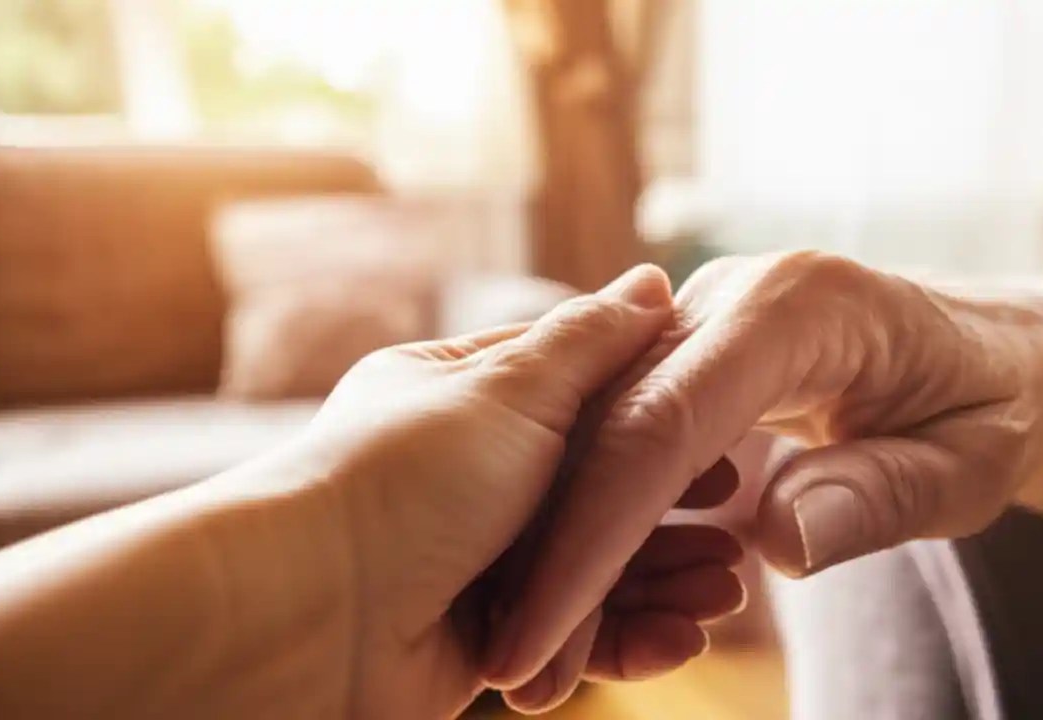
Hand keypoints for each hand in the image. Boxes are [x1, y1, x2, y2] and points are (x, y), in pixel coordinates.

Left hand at [302, 265, 744, 717]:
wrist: (308, 617)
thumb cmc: (402, 481)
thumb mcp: (510, 388)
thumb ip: (590, 342)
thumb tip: (653, 282)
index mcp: (461, 396)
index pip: (581, 395)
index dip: (656, 416)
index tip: (723, 436)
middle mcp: (466, 476)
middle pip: (595, 491)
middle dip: (672, 517)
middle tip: (735, 533)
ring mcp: (470, 559)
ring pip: (590, 569)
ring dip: (661, 582)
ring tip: (723, 596)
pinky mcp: (478, 638)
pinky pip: (569, 634)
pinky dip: (625, 636)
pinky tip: (680, 638)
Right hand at [483, 251, 1042, 688]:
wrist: (994, 350)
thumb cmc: (995, 403)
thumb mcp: (972, 464)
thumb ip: (881, 494)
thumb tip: (774, 541)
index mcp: (802, 307)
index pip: (668, 421)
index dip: (596, 533)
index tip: (543, 633)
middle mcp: (732, 296)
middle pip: (609, 424)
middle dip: (555, 550)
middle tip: (520, 671)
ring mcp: (702, 320)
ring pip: (597, 429)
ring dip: (562, 540)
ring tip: (542, 653)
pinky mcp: (689, 356)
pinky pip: (623, 432)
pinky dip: (597, 515)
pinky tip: (583, 595)